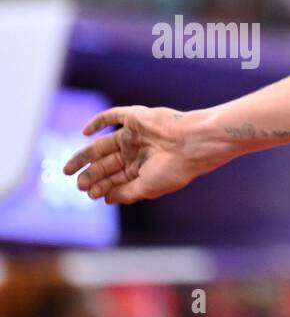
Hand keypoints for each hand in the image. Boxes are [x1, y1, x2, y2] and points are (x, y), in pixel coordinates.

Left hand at [63, 105, 225, 204]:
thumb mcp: (147, 188)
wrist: (192, 143)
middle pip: (106, 163)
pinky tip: (85, 133)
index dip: (101, 186)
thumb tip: (105, 199)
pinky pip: (112, 117)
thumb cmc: (175, 169)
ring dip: (85, 156)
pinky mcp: (135, 119)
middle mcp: (137, 152)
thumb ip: (125, 193)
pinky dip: (98, 123)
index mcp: (143, 169)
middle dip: (91, 175)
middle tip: (77, 185)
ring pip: (102, 144)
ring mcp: (135, 135)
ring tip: (68, 169)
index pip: (116, 178)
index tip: (90, 194)